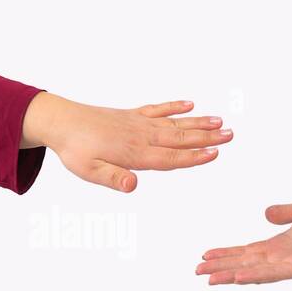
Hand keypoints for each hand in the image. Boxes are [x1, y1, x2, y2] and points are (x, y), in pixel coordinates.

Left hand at [22, 93, 231, 192]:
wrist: (60, 121)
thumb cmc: (74, 149)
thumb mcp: (89, 171)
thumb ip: (113, 178)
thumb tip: (133, 186)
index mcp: (134, 154)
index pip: (170, 158)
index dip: (194, 157)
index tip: (216, 154)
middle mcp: (141, 136)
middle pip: (179, 138)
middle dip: (206, 138)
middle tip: (232, 134)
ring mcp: (137, 123)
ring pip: (173, 123)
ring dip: (198, 123)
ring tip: (221, 121)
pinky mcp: (130, 115)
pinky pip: (156, 109)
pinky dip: (174, 106)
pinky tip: (190, 104)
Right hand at [195, 199, 291, 284]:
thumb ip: (283, 212)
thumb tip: (266, 213)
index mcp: (281, 245)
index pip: (247, 252)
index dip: (226, 254)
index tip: (205, 256)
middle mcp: (284, 258)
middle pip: (246, 264)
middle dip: (221, 268)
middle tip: (198, 272)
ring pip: (256, 272)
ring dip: (233, 276)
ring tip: (211, 279)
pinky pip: (277, 273)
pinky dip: (256, 276)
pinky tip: (240, 278)